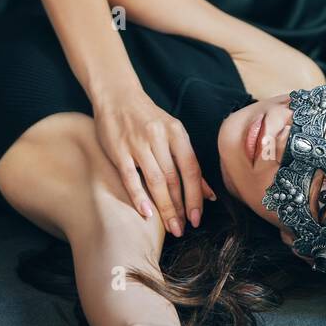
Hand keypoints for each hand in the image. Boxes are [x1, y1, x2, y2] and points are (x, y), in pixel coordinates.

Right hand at [93, 89, 216, 235]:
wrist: (117, 96)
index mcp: (176, 132)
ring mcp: (138, 143)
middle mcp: (159, 137)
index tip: (198, 218)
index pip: (191, 169)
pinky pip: (130, 177)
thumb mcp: (173, 133)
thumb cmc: (148, 118)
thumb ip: (188, 161)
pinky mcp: (118, 150)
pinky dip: (139, 196)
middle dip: (180, 207)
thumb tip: (208, 193)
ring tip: (170, 227)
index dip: (196, 196)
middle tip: (183, 230)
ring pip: (155, 180)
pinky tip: (146, 213)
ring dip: (164, 207)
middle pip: (174, 178)